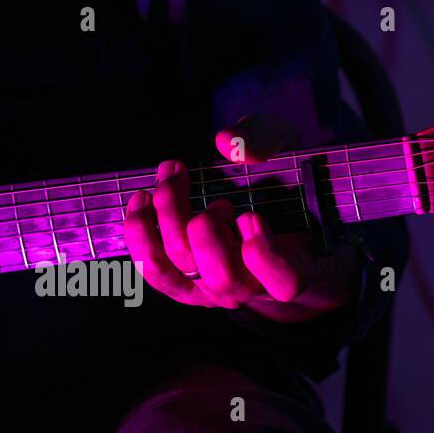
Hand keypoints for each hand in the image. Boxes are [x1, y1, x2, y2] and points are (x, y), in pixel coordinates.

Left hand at [123, 115, 359, 322]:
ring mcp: (212, 292)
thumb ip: (265, 140)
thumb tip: (227, 141)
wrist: (258, 220)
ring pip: (183, 267)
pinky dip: (141, 235)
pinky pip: (155, 270)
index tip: (250, 215)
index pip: (284, 281)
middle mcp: (250, 288)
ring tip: (169, 178)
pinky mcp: (181, 286)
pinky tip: (141, 200)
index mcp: (292, 266)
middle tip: (212, 194)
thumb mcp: (284, 150)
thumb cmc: (278, 183)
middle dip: (206, 226)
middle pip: (222, 275)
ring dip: (167, 217)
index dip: (265, 254)